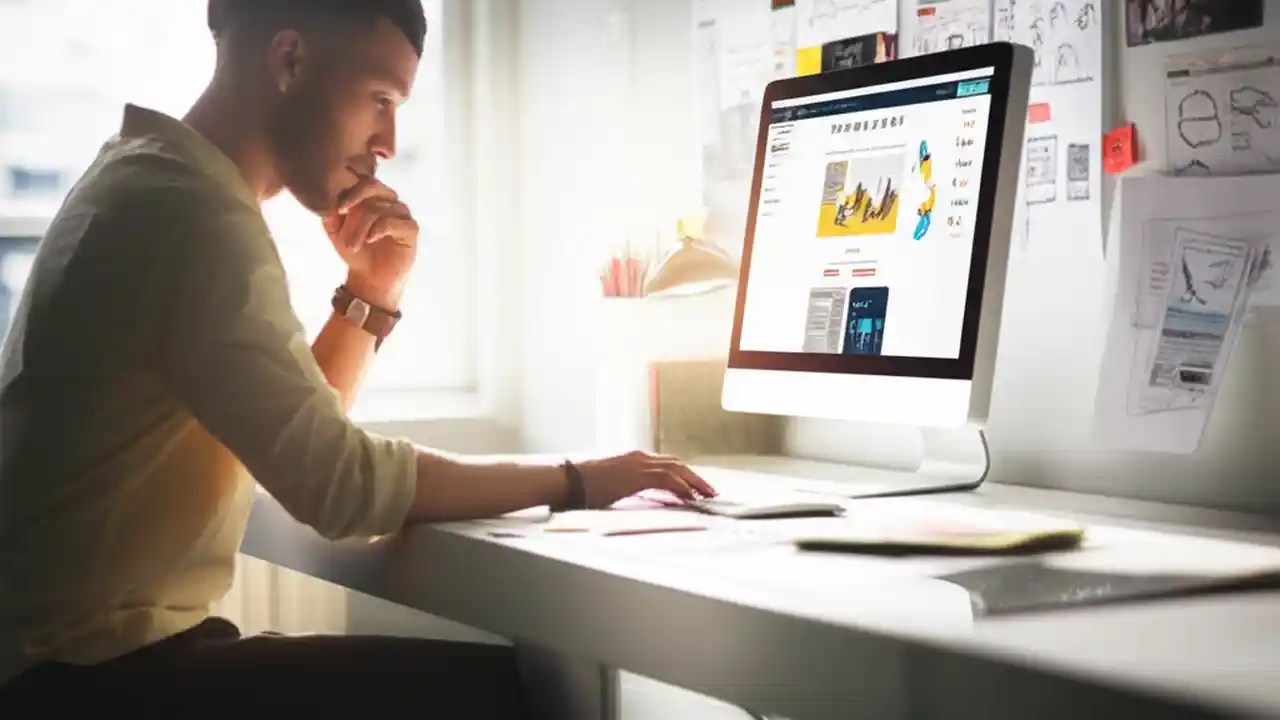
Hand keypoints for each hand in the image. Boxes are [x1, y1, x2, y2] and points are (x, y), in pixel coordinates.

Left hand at [323, 176, 418, 308]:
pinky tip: (370, 240)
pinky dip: (379, 229)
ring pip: (379, 208)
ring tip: (352, 246)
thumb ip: (330, 212)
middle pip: (373, 189)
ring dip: (360, 228)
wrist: (369, 277)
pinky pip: (394, 222)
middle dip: (354, 210)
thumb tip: (327, 199)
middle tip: (342, 228)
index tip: (339, 210)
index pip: (364, 181)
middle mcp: (389, 199)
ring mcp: (401, 213)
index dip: (351, 192)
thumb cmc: (355, 250)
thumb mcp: (335, 230)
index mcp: (372, 195)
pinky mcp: (411, 228)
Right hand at [574, 450, 716, 508]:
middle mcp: (640, 457)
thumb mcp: (610, 483)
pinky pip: (668, 480)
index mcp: (633, 458)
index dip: (683, 474)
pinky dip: (682, 488)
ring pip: (677, 470)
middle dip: (695, 477)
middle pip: (677, 464)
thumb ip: (627, 486)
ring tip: (707, 495)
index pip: (666, 463)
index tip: (695, 486)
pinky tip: (691, 498)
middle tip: (709, 491)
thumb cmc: (582, 485)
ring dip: (695, 483)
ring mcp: (639, 464)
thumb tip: (634, 496)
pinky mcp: (638, 475)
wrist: (568, 480)